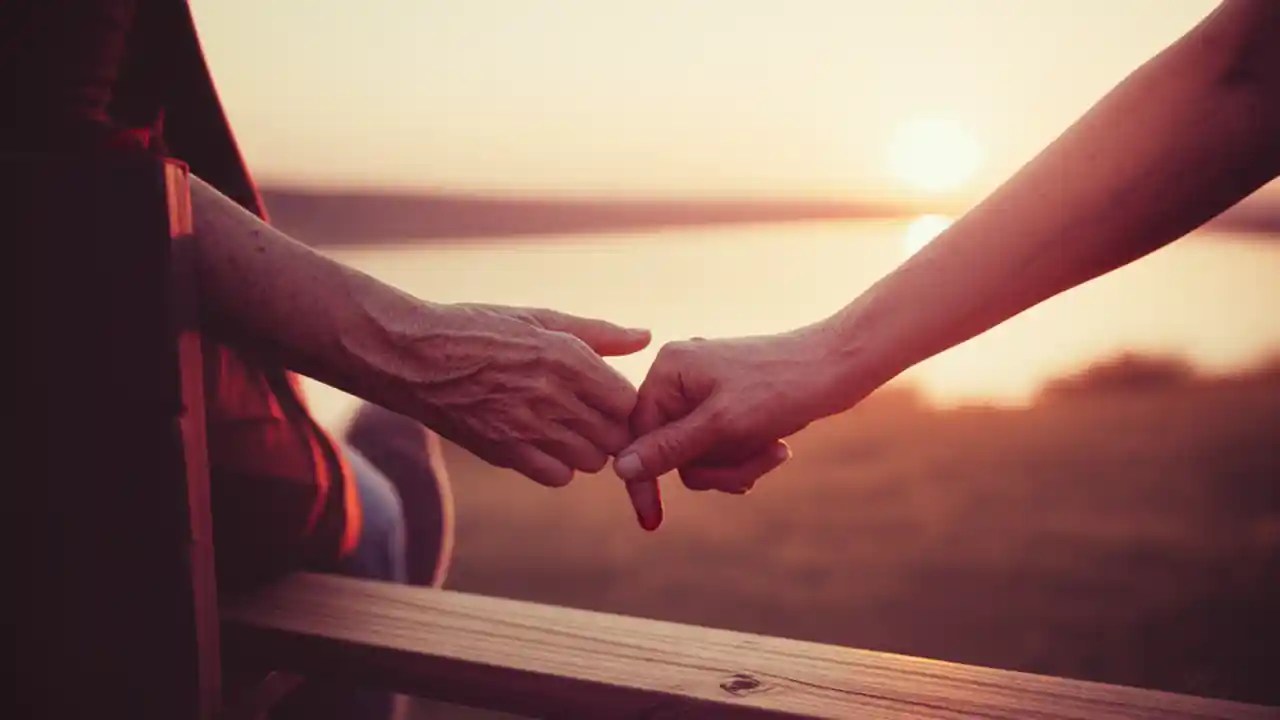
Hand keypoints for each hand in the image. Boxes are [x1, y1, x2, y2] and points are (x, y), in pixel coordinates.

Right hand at [367, 301, 648, 487]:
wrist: (413, 357)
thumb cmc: (478, 330)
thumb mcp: (539, 319)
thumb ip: (597, 333)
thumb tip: (644, 337)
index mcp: (564, 356)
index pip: (626, 399)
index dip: (621, 400)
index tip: (607, 395)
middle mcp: (551, 394)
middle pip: (614, 435)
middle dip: (610, 427)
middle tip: (591, 415)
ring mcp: (528, 427)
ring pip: (592, 460)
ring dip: (587, 448)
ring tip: (567, 428)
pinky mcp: (505, 452)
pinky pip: (557, 476)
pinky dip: (559, 465)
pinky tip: (544, 443)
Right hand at [614, 328, 846, 528]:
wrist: (840, 366)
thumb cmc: (782, 388)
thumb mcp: (722, 425)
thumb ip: (669, 448)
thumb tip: (620, 468)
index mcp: (669, 370)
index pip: (638, 434)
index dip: (646, 478)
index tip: (652, 522)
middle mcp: (682, 377)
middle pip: (673, 450)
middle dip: (717, 467)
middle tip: (755, 467)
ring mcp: (706, 389)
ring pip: (701, 454)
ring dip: (737, 463)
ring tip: (775, 452)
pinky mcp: (731, 402)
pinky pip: (722, 445)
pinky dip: (746, 454)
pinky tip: (777, 447)